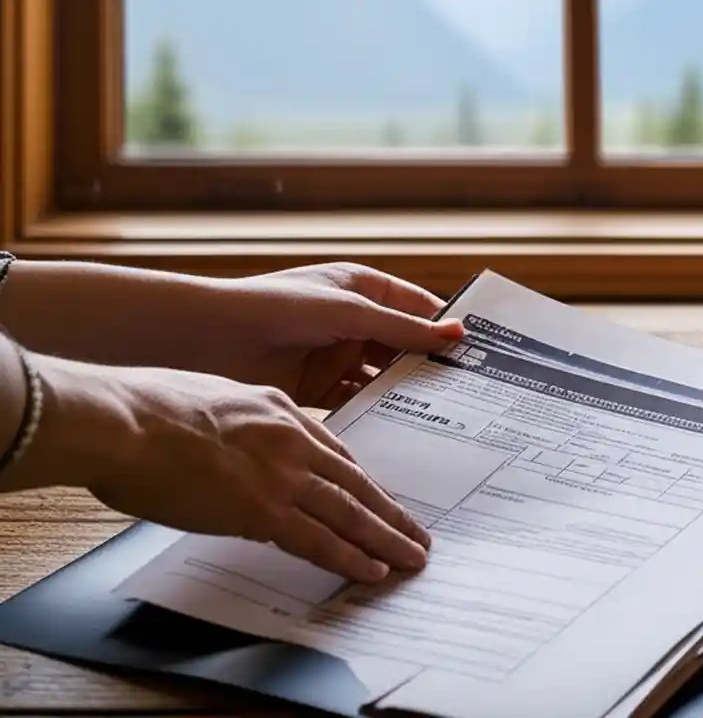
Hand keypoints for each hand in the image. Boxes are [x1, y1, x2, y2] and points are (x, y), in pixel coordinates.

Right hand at [20, 355, 428, 582]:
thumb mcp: (208, 401)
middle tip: (417, 533)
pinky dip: (351, 558)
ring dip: (386, 539)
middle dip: (390, 512)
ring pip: (351, 512)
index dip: (359, 479)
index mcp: (277, 410)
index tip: (377, 495)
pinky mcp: (263, 510)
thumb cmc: (142, 411)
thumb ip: (235, 427)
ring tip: (412, 557)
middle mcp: (291, 439)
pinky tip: (373, 571)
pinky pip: (319, 541)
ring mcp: (281, 476)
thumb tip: (230, 451)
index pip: (333, 450)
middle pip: (356, 481)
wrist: (122, 422)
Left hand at [197, 263, 464, 407]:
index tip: (480, 353)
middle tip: (468, 393)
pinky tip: (400, 428)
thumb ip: (403, 329)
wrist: (207, 339)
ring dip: (405, 392)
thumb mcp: (348, 314)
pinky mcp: (317, 387)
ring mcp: (335, 354)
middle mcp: (352, 320)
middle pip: (404, 346)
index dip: (447, 328)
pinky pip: (357, 399)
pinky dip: (376, 411)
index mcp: (361, 288)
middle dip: (431, 366)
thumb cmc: (275, 307)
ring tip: (443, 417)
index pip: (418, 308)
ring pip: (383, 376)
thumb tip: (458, 335)